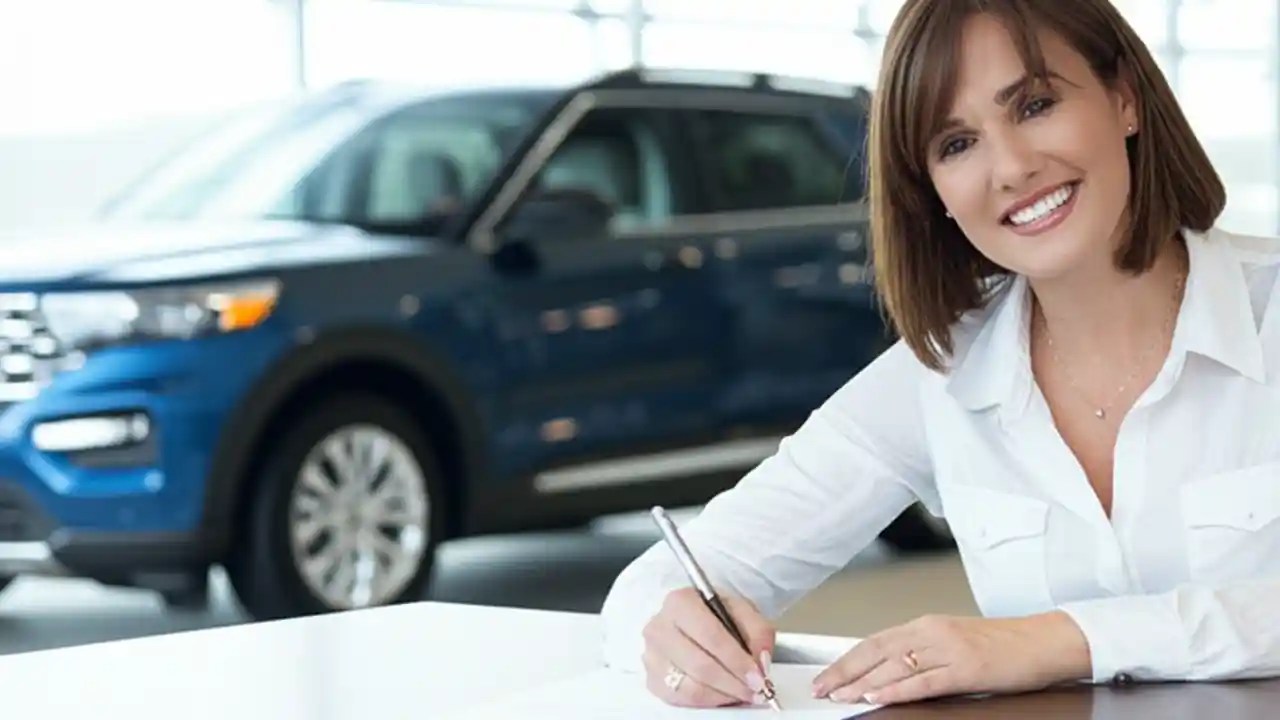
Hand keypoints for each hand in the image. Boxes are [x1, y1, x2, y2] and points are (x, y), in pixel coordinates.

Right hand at [641, 588, 776, 707]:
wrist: (694, 620)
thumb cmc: (717, 615)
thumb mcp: (743, 611)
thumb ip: (758, 632)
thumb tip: (760, 661)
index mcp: (681, 602)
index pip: (710, 635)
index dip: (736, 660)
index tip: (757, 675)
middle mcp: (660, 628)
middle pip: (700, 665)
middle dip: (734, 682)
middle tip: (756, 689)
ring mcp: (653, 656)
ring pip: (692, 687)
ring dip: (724, 694)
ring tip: (743, 692)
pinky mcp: (653, 680)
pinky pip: (683, 699)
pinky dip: (710, 700)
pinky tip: (724, 693)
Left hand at [811, 611, 1091, 705]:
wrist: (1044, 641)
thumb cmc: (1002, 644)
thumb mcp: (953, 641)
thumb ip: (922, 652)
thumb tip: (886, 672)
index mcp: (926, 625)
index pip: (874, 641)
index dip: (846, 660)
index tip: (826, 675)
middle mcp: (932, 632)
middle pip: (876, 651)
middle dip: (844, 671)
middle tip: (821, 688)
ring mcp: (948, 649)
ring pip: (895, 666)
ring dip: (863, 682)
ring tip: (840, 695)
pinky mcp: (966, 668)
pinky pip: (924, 681)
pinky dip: (898, 689)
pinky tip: (878, 697)